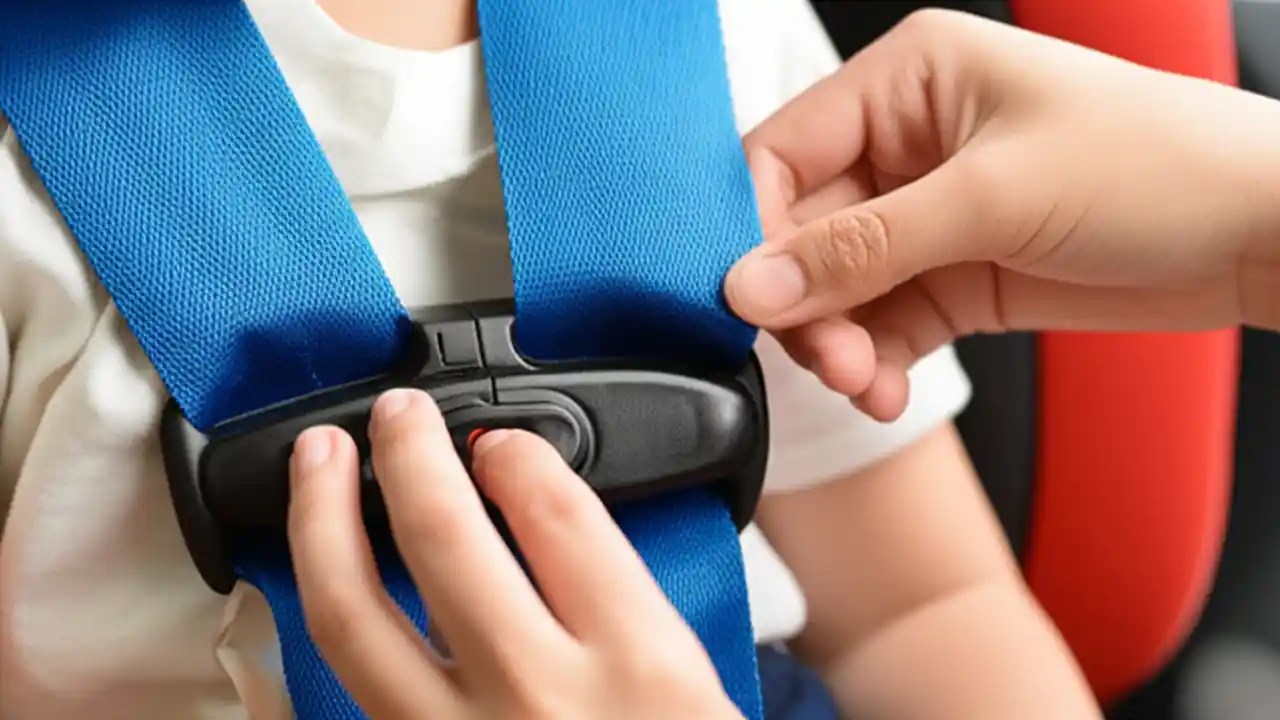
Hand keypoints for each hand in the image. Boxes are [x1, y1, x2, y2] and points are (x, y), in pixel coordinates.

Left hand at [285, 389, 743, 719]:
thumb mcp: (689, 684)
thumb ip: (619, 597)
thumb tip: (541, 508)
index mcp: (636, 664)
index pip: (556, 513)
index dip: (518, 454)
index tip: (501, 442)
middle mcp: (539, 695)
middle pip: (442, 537)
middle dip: (408, 453)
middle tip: (398, 418)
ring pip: (354, 613)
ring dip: (322, 519)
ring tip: (320, 462)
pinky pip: (342, 690)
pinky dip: (320, 618)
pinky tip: (319, 574)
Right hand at [724, 9, 1279, 420]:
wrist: (1258, 233)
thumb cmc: (1157, 165)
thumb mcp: (992, 198)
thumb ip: (861, 248)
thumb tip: (752, 283)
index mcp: (907, 79)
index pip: (784, 152)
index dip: (756, 230)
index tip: (751, 300)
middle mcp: (907, 143)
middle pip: (804, 232)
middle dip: (809, 305)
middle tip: (828, 357)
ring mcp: (929, 214)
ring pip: (839, 289)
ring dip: (840, 343)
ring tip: (866, 379)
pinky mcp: (954, 274)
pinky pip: (883, 324)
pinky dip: (876, 363)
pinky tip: (888, 388)